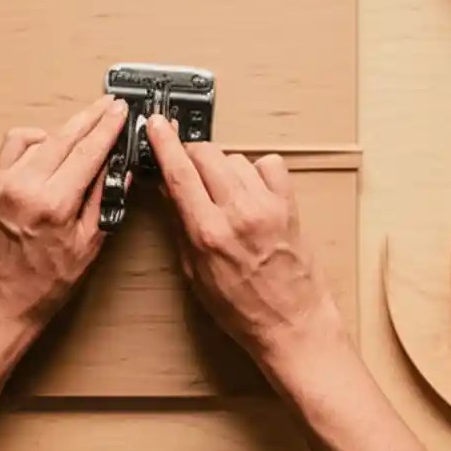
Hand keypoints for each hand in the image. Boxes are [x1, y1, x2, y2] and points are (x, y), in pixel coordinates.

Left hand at [0, 95, 127, 342]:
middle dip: (91, 117)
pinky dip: (35, 140)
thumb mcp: (87, 246)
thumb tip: (120, 171)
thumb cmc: (42, 284)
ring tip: (85, 129)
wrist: (1, 301)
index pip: (88, 152)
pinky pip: (15, 146)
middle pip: (65, 136)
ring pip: (40, 137)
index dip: (108, 127)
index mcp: (53, 204)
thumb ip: (104, 202)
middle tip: (109, 106)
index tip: (120, 111)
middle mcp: (25, 187)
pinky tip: (49, 146)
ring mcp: (5, 183)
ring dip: (66, 130)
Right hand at [146, 114, 343, 370]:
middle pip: (207, 155)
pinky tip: (252, 191)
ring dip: (222, 168)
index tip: (156, 125)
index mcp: (208, 233)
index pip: (179, 173)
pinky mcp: (289, 206)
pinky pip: (270, 166)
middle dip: (191, 155)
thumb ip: (180, 227)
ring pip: (235, 158)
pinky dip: (257, 171)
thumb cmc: (244, 311)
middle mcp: (238, 214)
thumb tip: (169, 191)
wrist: (293, 325)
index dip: (164, 143)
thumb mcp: (195, 274)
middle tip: (188, 168)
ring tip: (223, 192)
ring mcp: (267, 207)